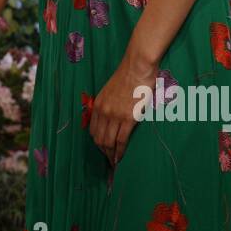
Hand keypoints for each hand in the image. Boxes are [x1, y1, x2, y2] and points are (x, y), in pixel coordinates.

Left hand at [88, 50, 157, 165]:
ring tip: (115, 163)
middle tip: (110, 161)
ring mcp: (115, 115)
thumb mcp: (110, 91)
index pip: (93, 131)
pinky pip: (121, 140)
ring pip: (109, 142)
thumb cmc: (128, 76)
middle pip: (99, 139)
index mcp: (98, 105)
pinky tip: (121, 158)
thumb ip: (108, 104)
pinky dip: (120, 152)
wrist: (137, 67)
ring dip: (111, 155)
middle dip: (104, 153)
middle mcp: (103, 112)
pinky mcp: (128, 118)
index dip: (98, 143)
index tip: (103, 150)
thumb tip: (111, 117)